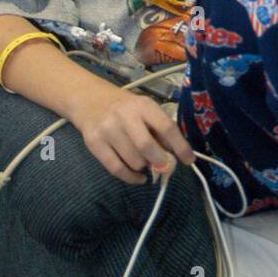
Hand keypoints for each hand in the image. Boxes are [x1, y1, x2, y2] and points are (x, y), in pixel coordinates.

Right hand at [73, 82, 194, 185]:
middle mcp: (124, 116)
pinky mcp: (93, 143)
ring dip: (144, 167)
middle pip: (147, 147)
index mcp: (143, 105)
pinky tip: (138, 177)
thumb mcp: (144, 109)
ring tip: (144, 161)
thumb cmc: (124, 107)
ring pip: (133, 161)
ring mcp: (107, 130)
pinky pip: (116, 169)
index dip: (180, 146)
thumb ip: (159, 129)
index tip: (189, 160)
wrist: (88, 99)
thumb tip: (175, 156)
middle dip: (160, 161)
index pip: (166, 127)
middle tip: (163, 164)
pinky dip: (131, 178)